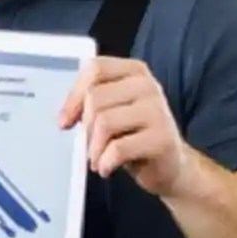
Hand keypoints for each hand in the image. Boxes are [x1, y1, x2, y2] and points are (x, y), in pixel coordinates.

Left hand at [58, 57, 192, 197]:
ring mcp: (158, 110)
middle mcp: (148, 85)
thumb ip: (90, 105)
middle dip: (85, 127)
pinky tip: (107, 168)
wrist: (171, 165)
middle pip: (96, 98)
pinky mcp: (162, 138)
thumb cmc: (135, 136)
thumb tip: (64, 118)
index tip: (65, 121)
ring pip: (104, 122)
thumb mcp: (112, 112)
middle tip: (89, 146)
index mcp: (134, 71)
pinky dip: (105, 162)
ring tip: (98, 159)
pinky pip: (118, 148)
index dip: (74, 95)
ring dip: (93, 148)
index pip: (95, 69)